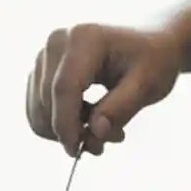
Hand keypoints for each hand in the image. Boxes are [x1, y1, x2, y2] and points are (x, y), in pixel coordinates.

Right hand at [26, 24, 182, 156]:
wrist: (149, 42)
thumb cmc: (152, 59)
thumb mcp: (148, 84)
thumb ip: (120, 109)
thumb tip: (94, 133)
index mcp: (85, 39)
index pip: (63, 89)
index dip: (67, 125)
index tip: (78, 150)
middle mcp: (57, 43)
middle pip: (47, 101)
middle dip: (71, 131)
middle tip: (108, 138)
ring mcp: (45, 56)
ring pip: (39, 109)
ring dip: (65, 129)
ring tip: (101, 127)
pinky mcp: (41, 70)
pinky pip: (38, 108)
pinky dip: (58, 123)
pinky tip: (85, 120)